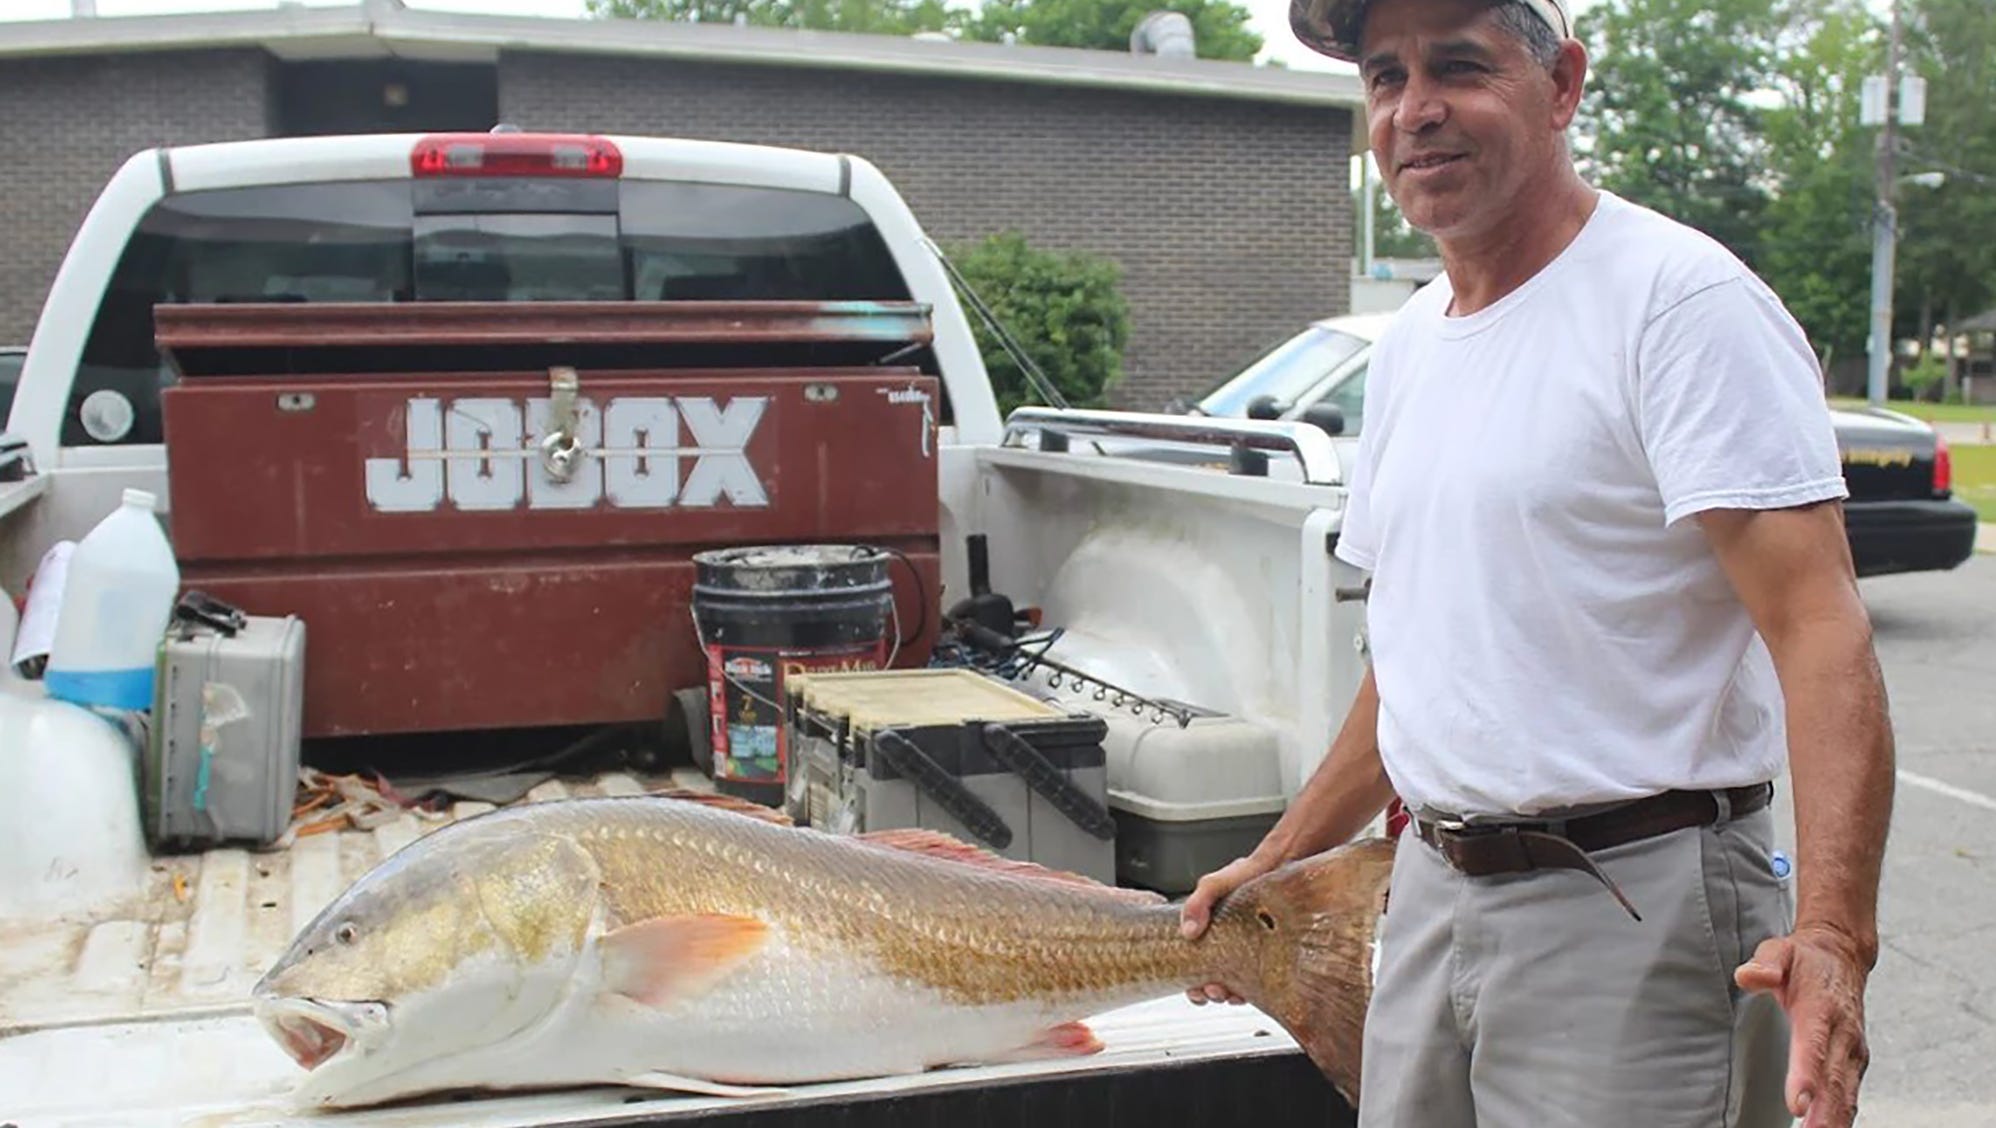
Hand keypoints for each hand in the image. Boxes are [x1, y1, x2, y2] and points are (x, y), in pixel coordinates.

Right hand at [1179, 853, 1278, 1004]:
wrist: (1286, 864)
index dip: (1192, 983)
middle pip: (1215, 980)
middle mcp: (1232, 943)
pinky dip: (1254, 990)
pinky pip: (1263, 981)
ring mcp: (1253, 951)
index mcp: (1212, 930)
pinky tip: (1252, 990)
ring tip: (1229, 992)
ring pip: (1237, 984)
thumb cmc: (1251, 872)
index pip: (1196, 964)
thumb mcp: (1216, 885)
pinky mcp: (1275, 954)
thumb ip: (1197, 903)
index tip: (1193, 989)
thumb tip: (1189, 931)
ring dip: (1229, 994)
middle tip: (1212, 990)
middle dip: (1210, 992)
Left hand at [1734, 924, 1873, 1126]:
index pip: (1814, 1046)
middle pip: (1834, 1081)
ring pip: (1847, 1093)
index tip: (1798, 1105)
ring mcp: (1854, 1050)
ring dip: (1834, 1121)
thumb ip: (1765, 963)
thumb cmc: (1804, 960)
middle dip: (1823, 1115)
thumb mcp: (1779, 950)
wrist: (1841, 958)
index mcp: (1821, 1009)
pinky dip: (1842, 1117)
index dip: (1807, 1077)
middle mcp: (1844, 1034)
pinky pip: (1850, 1094)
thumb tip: (1749, 975)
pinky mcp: (1856, 1062)